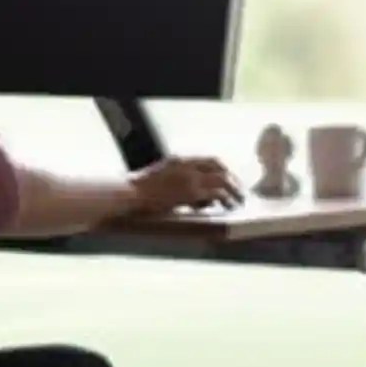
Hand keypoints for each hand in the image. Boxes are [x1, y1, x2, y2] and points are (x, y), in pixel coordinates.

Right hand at [127, 157, 244, 213]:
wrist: (127, 194)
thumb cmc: (136, 192)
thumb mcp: (159, 178)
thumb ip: (175, 180)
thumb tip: (191, 195)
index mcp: (179, 160)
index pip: (210, 160)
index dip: (224, 170)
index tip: (230, 180)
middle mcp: (187, 165)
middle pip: (219, 167)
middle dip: (232, 179)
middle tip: (238, 192)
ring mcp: (189, 177)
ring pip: (221, 180)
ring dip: (233, 191)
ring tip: (238, 202)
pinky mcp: (190, 192)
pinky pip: (215, 193)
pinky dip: (225, 199)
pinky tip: (228, 207)